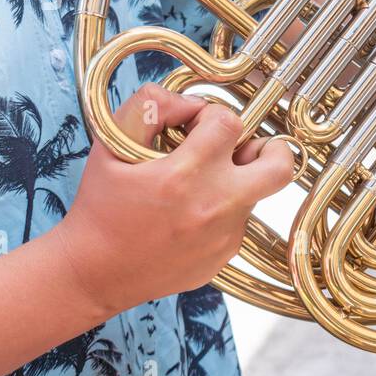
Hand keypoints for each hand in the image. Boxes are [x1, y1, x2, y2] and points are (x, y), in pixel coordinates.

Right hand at [57, 84, 293, 314]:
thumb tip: (190, 103)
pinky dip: (223, 211)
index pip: (230, 122)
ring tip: (201, 182)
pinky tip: (189, 215)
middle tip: (244, 148)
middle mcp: (214, 206)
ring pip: (256, 192)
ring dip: (237, 179)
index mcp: (185, 175)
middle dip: (270, 148)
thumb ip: (150, 107)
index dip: (213, 115)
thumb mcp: (111, 144)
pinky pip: (239, 221)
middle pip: (280, 166)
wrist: (96, 272)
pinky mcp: (225, 254)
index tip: (195, 128)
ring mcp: (224, 234)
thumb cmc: (101, 206)